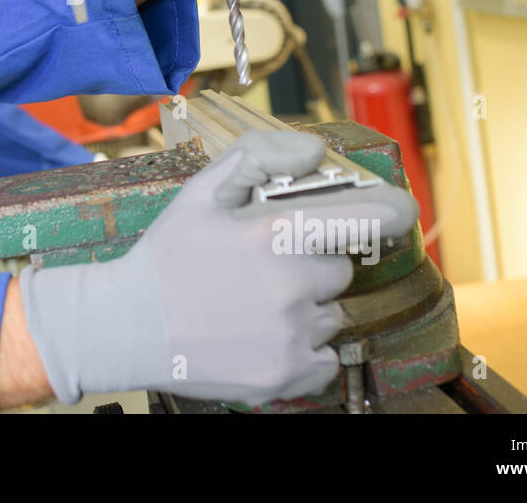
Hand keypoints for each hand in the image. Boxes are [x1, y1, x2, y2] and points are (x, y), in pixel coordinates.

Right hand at [18, 129, 418, 405]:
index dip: (392, 212)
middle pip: (340, 270)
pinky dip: (303, 350)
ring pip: (331, 315)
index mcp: (275, 233)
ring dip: (305, 309)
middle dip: (311, 266)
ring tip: (252, 307)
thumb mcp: (201, 191)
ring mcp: (291, 335)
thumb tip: (316, 150)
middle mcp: (292, 284)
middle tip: (262, 270)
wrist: (124, 328)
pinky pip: (325, 359)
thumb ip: (260, 156)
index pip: (368, 219)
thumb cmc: (165, 256)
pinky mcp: (286, 375)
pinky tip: (259, 338)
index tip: (401, 212)